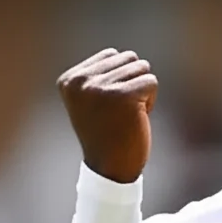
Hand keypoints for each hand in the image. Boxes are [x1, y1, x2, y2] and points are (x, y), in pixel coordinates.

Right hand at [57, 49, 157, 183]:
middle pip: (129, 58)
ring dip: (143, 91)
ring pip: (142, 68)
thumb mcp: (92, 100)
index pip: (112, 55)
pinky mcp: (124, 96)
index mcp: (70, 80)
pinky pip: (152, 82)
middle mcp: (82, 81)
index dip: (120, 78)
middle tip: (122, 111)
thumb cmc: (108, 133)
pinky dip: (151, 100)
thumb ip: (100, 75)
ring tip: (128, 114)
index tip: (109, 105)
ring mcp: (101, 88)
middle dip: (134, 82)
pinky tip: (137, 117)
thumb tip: (124, 55)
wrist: (111, 167)